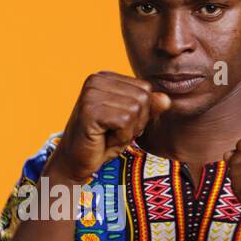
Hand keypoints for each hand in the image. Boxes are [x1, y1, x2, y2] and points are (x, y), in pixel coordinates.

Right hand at [45, 71, 170, 182]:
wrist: (75, 163)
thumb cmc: (102, 142)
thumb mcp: (131, 122)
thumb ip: (148, 108)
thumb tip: (166, 99)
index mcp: (105, 77)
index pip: (146, 88)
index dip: (140, 112)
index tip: (118, 123)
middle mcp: (96, 79)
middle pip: (143, 98)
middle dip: (135, 122)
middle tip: (112, 132)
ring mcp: (91, 93)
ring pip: (135, 110)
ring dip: (127, 131)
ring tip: (107, 135)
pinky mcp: (89, 110)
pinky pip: (125, 121)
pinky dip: (120, 137)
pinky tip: (103, 139)